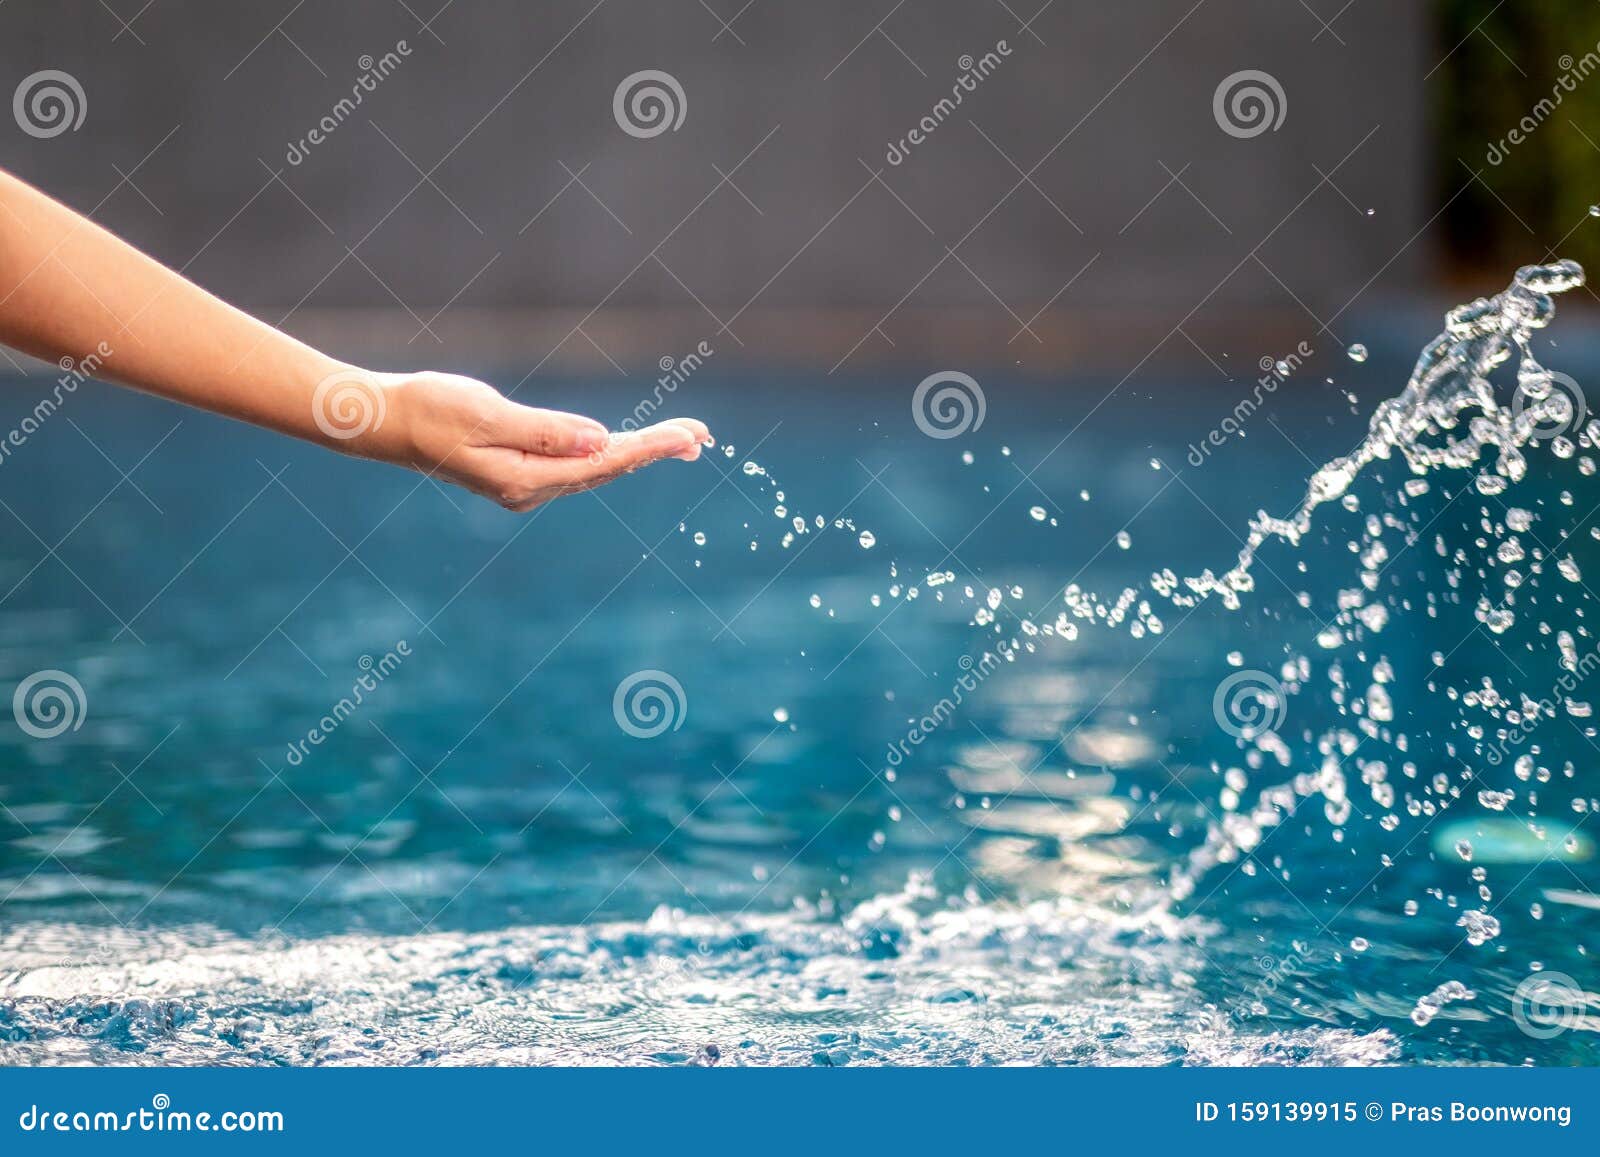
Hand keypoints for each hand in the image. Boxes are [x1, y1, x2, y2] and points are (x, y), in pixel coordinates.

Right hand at [321, 368, 710, 511]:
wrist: (385, 422)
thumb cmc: (429, 409)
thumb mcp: (488, 413)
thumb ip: (545, 430)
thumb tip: (600, 440)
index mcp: (526, 478)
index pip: (605, 460)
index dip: (651, 447)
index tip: (691, 435)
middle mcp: (531, 489)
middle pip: (608, 468)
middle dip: (656, 451)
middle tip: (705, 436)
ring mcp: (525, 485)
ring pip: (596, 468)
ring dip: (638, 453)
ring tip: (683, 440)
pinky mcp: (518, 473)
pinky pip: (577, 465)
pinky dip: (609, 453)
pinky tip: (629, 448)